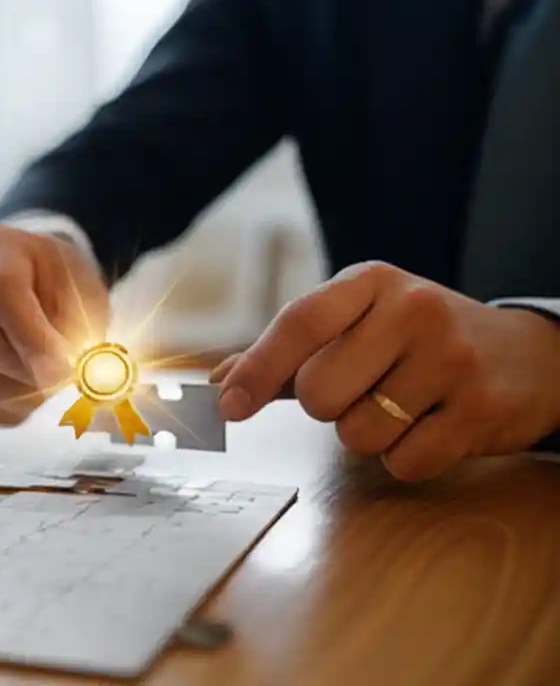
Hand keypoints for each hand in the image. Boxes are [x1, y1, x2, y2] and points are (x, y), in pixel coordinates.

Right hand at [0, 223, 109, 424]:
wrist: (32, 286)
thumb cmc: (58, 283)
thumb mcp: (79, 287)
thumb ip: (74, 325)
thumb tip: (65, 373)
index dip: (34, 337)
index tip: (67, 366)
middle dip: (31, 372)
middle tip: (66, 380)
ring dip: (25, 396)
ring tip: (52, 384)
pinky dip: (9, 412)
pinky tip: (30, 395)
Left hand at [212, 261, 559, 480]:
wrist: (527, 355)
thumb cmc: (418, 340)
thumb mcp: (358, 324)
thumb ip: (288, 354)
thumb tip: (218, 382)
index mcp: (371, 283)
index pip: (299, 322)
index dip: (257, 368)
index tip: (228, 406)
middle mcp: (413, 310)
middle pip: (320, 393)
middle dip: (328, 408)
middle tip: (362, 392)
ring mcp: (451, 358)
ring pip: (358, 434)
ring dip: (368, 435)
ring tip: (402, 406)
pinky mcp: (481, 410)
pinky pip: (405, 462)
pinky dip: (406, 458)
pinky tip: (431, 427)